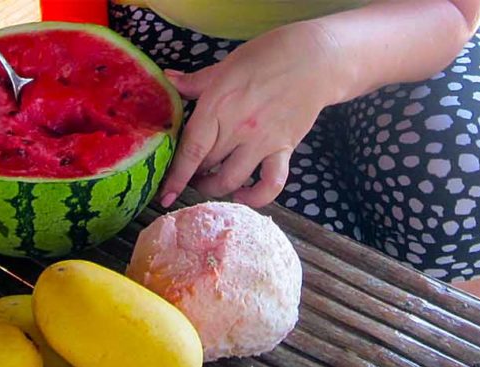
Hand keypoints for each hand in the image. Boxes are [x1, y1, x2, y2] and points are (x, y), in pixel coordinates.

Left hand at [159, 23, 341, 207]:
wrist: (315, 59)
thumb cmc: (268, 56)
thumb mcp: (226, 65)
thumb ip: (196, 81)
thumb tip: (168, 79)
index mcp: (217, 104)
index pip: (190, 149)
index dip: (176, 176)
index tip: (165, 194)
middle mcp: (237, 127)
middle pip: (206, 166)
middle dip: (193, 176)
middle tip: (191, 173)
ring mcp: (262, 141)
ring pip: (230, 179)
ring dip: (216, 188)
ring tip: (210, 183)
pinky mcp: (284, 149)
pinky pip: (270, 184)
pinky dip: (256, 197)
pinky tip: (244, 194)